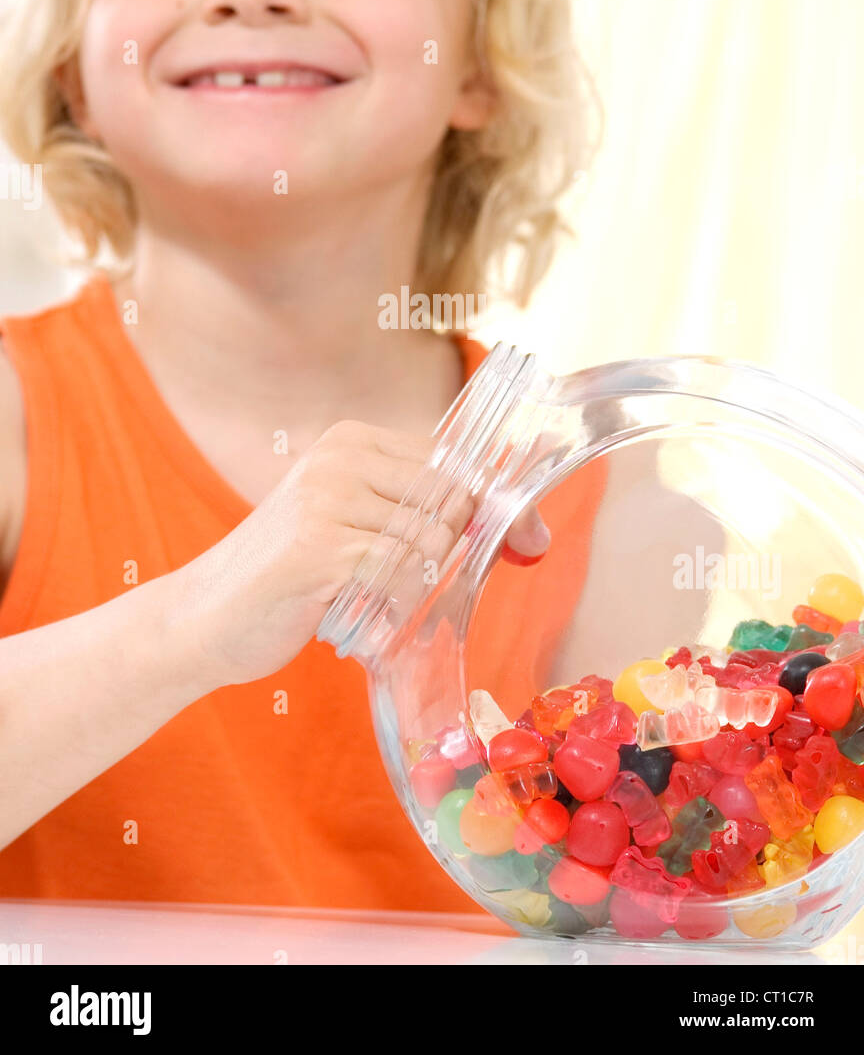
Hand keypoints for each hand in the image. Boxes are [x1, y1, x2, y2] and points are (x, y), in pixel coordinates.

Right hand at [173, 419, 549, 691]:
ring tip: (381, 600)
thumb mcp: (349, 527)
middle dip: (472, 545)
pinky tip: (365, 614)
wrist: (200, 618)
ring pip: (430, 539)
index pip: (450, 463)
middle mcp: (340, 458)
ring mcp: (326, 499)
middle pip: (450, 497)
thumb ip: (413, 517)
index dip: (495, 505)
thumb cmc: (287, 579)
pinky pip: (398, 574)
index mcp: (351, 442)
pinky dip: (397, 602)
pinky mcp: (317, 548)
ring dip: (423, 582)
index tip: (531, 542)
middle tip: (456, 584)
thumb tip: (516, 530)